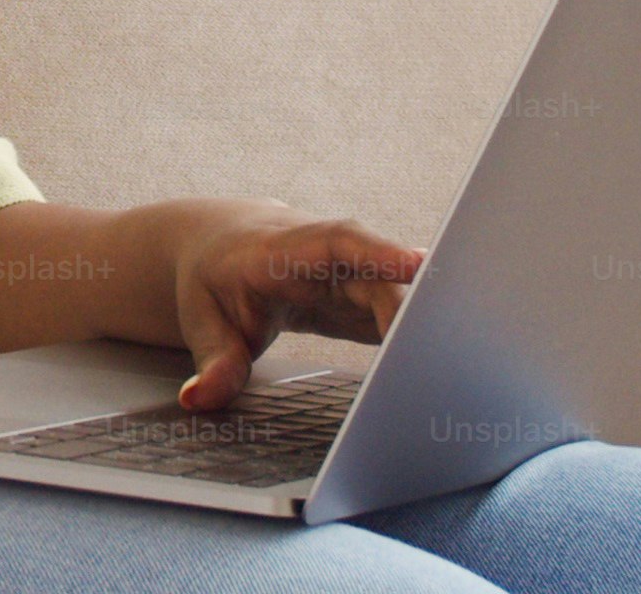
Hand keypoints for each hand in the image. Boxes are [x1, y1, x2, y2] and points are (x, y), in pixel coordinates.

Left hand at [127, 197, 425, 411]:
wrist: (218, 246)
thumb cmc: (213, 278)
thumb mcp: (200, 320)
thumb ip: (212, 360)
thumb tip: (198, 398)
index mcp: (281, 250)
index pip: (334, 243)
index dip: (377, 252)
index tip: (418, 263)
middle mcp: (322, 258)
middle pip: (373, 275)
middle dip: (405, 306)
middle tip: (431, 346)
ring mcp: (345, 277)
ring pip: (390, 295)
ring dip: (416, 326)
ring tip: (442, 365)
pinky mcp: (358, 300)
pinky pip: (390, 317)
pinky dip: (408, 341)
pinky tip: (431, 369)